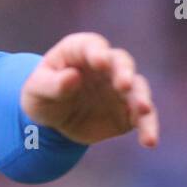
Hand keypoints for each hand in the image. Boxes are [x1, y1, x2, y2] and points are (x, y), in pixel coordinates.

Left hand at [20, 32, 158, 147]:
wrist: (52, 121)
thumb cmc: (41, 95)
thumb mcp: (36, 90)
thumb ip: (52, 83)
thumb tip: (73, 76)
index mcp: (80, 51)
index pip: (92, 46)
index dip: (97, 52)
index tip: (100, 62)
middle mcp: (106, 65)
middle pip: (121, 62)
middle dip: (124, 72)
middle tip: (124, 84)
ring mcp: (120, 88)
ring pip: (138, 88)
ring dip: (142, 98)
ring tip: (143, 109)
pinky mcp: (129, 111)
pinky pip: (143, 117)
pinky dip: (148, 127)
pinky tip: (149, 141)